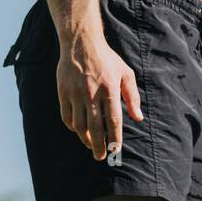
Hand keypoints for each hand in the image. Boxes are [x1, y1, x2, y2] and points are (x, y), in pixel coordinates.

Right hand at [56, 34, 143, 160]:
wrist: (81, 43)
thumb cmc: (107, 59)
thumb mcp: (125, 73)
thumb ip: (133, 96)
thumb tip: (138, 118)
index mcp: (109, 89)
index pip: (113, 120)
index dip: (115, 138)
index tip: (116, 150)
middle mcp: (92, 93)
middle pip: (95, 127)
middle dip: (99, 146)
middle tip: (101, 157)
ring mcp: (75, 93)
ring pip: (79, 125)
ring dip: (85, 138)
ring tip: (91, 145)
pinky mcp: (63, 92)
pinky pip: (67, 116)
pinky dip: (72, 127)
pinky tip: (79, 131)